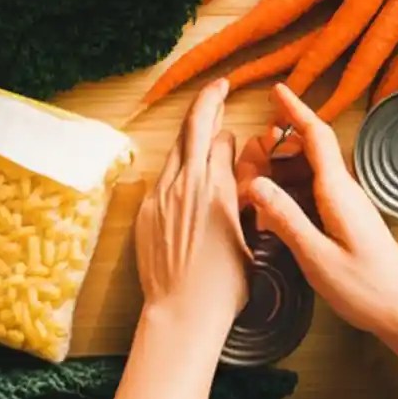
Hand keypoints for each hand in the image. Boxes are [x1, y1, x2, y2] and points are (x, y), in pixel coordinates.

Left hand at [136, 79, 247, 334]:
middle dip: (207, 101)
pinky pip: (162, 178)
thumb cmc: (224, 286)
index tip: (234, 131)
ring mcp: (161, 197)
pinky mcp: (146, 213)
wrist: (182, 313)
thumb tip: (245, 172)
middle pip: (194, 128)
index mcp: (218, 190)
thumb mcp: (251, 238)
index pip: (221, 140)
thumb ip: (247, 198)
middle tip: (219, 86)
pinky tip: (184, 177)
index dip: (229, 133)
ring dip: (189, 136)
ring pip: (176, 151)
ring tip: (201, 129)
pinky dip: (176, 169)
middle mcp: (186, 185)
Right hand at [238, 85, 397, 338]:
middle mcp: (346, 192)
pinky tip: (275, 215)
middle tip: (245, 163)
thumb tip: (254, 184)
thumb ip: (285, 218)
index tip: (277, 90)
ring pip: (309, 175)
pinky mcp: (348, 223)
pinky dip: (291, 196)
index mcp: (339, 192)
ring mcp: (348, 207)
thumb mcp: (317, 257)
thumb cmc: (367, 289)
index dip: (295, 110)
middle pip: (308, 152)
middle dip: (275, 150)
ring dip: (281, 175)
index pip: (316, 136)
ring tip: (252, 191)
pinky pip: (315, 195)